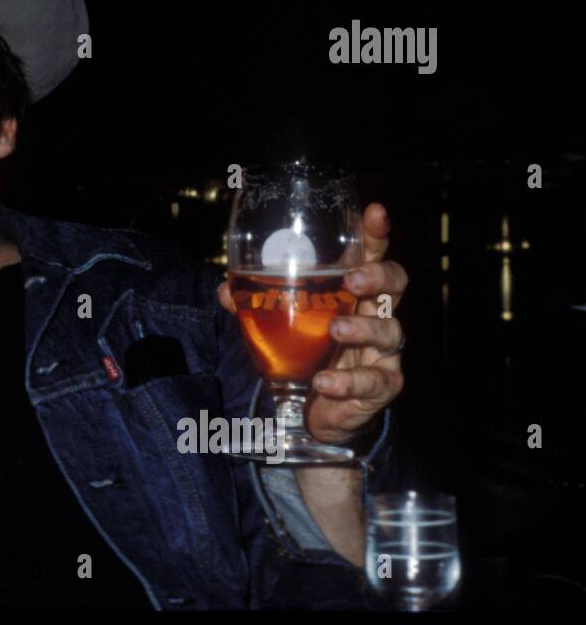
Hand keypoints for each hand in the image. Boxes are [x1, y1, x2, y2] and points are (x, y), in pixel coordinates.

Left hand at [217, 202, 406, 443]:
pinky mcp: (381, 385)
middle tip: (353, 280)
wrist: (313, 412)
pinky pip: (372, 381)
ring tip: (336, 331)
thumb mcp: (280, 324)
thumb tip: (227, 290)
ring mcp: (383, 351)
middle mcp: (375, 315)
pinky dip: (347, 381)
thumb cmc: (305, 352)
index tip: (373, 212)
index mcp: (353, 292)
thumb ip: (256, 304)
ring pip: (391, 331)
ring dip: (363, 329)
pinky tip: (323, 382)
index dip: (375, 233)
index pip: (371, 255)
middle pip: (396, 284)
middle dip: (379, 276)